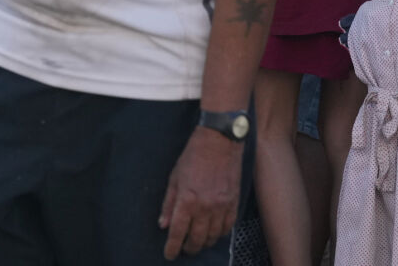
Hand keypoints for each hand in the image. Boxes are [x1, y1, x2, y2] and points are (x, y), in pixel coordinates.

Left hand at [159, 127, 240, 258]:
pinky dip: (220, 234)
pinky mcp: (234, 204)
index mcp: (187, 200)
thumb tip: (163, 224)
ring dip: (204, 243)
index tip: (169, 255)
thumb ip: (169, 203)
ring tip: (197, 243)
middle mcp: (206, 207)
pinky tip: (213, 234)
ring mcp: (222, 207)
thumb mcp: (174, 178)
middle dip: (189, 248)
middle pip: (197, 238)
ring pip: (214, 236)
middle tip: (183, 250)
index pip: (178, 231)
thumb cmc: (192, 158)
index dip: (172, 247)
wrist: (219, 143)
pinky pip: (228, 227)